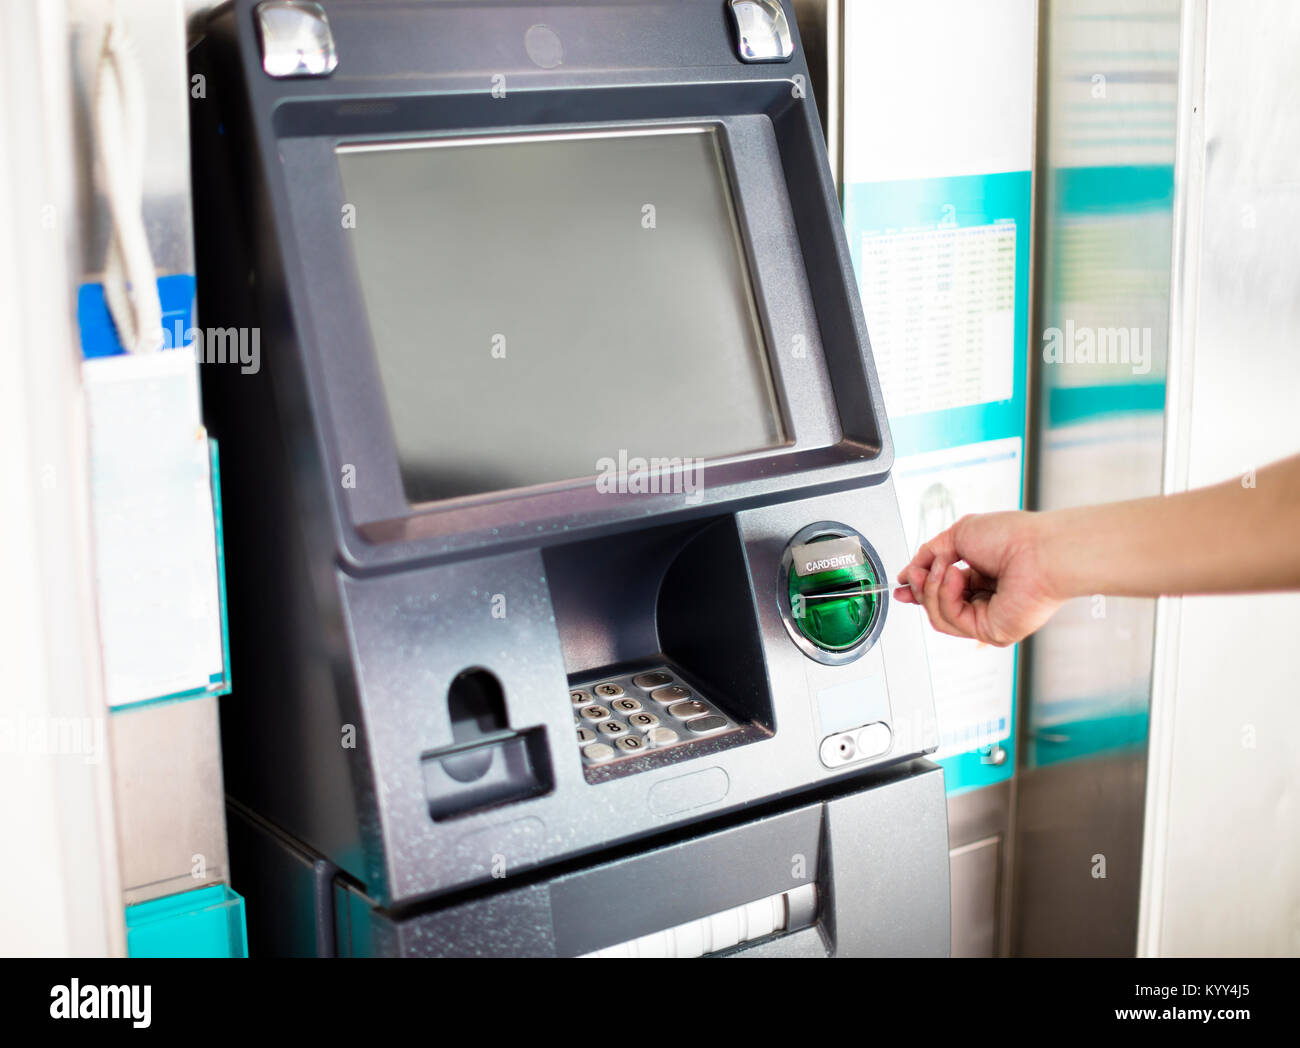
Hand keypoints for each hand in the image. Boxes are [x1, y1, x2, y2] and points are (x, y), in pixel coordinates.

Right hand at [894, 511, 1064, 645]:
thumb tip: (910, 568)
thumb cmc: (1013, 537)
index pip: (942, 589)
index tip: (901, 582)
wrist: (1038, 550)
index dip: (918, 587)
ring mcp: (987, 617)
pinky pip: (951, 620)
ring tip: (944, 567)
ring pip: (938, 616)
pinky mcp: (991, 632)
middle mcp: (985, 599)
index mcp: (981, 575)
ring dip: (932, 590)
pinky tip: (957, 576)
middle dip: (920, 588)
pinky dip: (946, 596)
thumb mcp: (958, 534)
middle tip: (914, 573)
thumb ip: (929, 552)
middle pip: (935, 606)